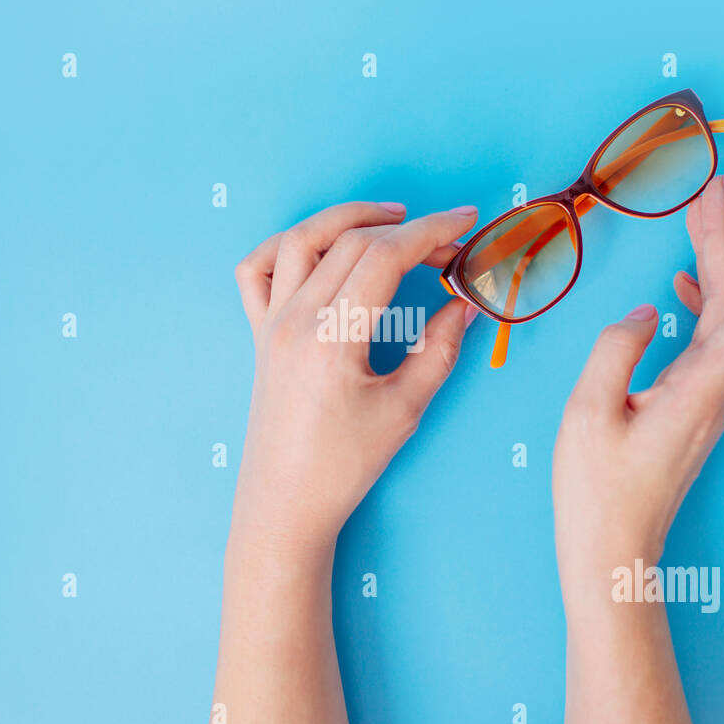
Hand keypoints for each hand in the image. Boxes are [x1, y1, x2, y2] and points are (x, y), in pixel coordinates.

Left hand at [231, 200, 479, 558]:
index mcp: (333, 338)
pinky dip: (287, 244)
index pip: (385, 256)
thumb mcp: (404, 410)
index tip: (466, 222)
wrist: (285, 504)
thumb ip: (440, 350)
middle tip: (447, 245)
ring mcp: (270, 323)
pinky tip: (321, 247)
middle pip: (351, 241)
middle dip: (407, 230)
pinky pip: (257, 270)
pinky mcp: (259, 334)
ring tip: (391, 220)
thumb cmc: (342, 466)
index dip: (432, 232)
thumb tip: (467, 304)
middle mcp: (295, 320)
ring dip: (347, 219)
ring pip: (301, 239)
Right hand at [553, 174, 723, 594]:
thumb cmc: (597, 494)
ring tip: (698, 222)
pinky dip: (702, 304)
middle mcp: (714, 393)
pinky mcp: (691, 410)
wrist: (612, 555)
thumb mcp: (587, 414)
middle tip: (713, 190)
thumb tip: (644, 313)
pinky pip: (711, 343)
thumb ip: (615, 351)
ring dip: (717, 268)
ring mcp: (707, 403)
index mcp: (697, 390)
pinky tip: (684, 287)